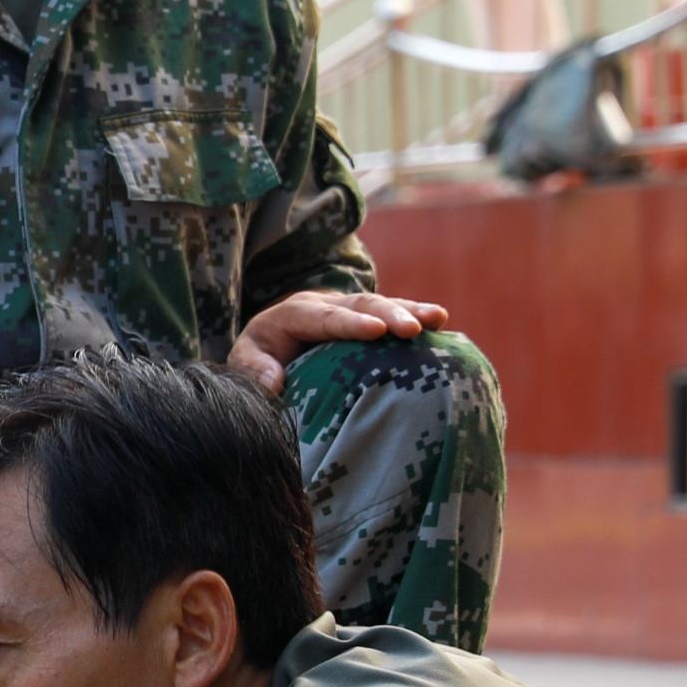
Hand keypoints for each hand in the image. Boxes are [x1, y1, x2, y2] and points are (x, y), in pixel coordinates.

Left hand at [227, 289, 449, 394]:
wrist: (266, 349)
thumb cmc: (257, 360)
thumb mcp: (246, 363)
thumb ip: (253, 370)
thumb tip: (272, 382)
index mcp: (295, 314)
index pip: (324, 318)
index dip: (351, 324)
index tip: (376, 332)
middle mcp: (325, 304)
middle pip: (359, 305)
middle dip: (388, 314)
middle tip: (413, 328)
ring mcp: (347, 309)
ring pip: (381, 304)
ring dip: (409, 310)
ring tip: (437, 318)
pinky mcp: (365, 319)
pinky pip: (392, 314)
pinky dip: (414, 316)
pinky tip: (440, 323)